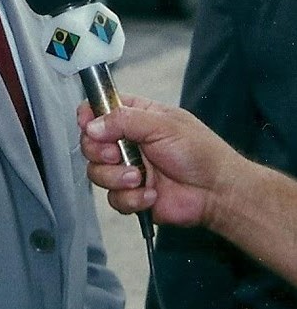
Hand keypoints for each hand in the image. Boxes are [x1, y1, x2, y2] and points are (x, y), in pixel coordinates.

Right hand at [77, 95, 240, 228]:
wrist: (219, 193)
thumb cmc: (201, 153)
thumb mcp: (163, 125)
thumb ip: (124, 121)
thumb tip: (92, 126)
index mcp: (135, 118)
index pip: (99, 110)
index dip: (88, 116)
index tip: (89, 125)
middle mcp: (127, 143)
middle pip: (90, 143)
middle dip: (100, 152)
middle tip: (117, 154)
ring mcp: (127, 170)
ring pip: (96, 173)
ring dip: (116, 177)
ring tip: (140, 178)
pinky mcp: (132, 195)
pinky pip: (113, 199)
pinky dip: (131, 198)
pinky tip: (151, 195)